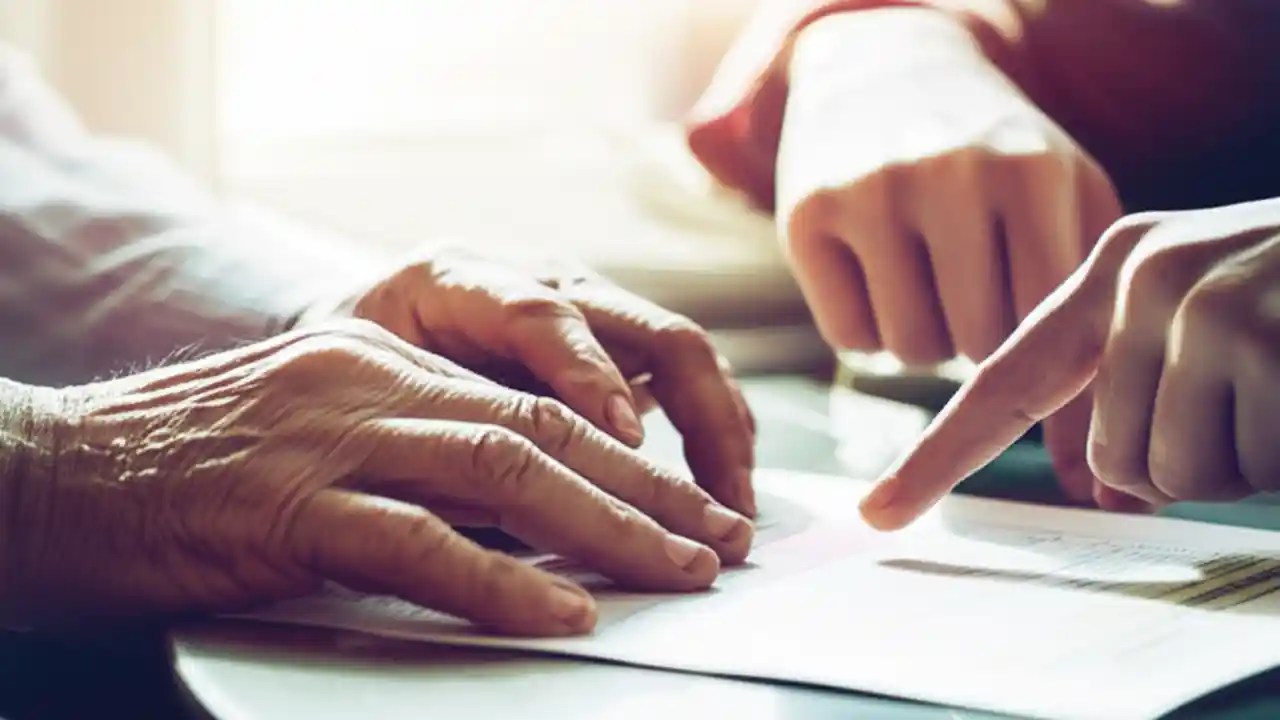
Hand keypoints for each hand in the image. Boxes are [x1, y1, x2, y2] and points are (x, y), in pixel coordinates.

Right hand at [4, 321, 752, 633]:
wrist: (56, 474)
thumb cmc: (191, 469)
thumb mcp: (319, 436)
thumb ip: (414, 457)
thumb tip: (526, 519)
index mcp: (386, 358)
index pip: (536, 404)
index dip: (630, 458)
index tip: (697, 504)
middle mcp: (373, 379)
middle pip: (546, 432)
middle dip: (648, 491)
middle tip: (722, 542)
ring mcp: (332, 436)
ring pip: (505, 472)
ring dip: (609, 528)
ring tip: (682, 573)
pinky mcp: (288, 503)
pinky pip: (418, 541)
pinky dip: (501, 578)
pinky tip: (564, 612)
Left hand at [298, 247, 756, 515]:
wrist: (357, 324)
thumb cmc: (350, 368)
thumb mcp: (366, 385)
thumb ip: (439, 420)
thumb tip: (515, 497)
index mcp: (460, 277)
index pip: (539, 313)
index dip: (587, 376)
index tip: (624, 443)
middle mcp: (541, 276)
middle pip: (647, 327)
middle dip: (698, 416)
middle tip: (715, 503)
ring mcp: (586, 301)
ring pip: (680, 349)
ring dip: (720, 427)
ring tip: (733, 506)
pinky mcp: (610, 335)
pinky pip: (680, 374)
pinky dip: (713, 427)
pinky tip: (723, 484)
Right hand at [778, 9, 1121, 501]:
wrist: (883, 65)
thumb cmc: (991, 156)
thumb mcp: (1060, 201)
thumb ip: (1085, 318)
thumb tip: (1083, 480)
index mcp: (1036, 172)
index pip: (1051, 328)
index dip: (1044, 356)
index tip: (1034, 360)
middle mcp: (953, 176)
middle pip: (980, 349)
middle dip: (979, 339)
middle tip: (970, 293)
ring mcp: (872, 192)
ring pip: (912, 352)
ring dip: (923, 339)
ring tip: (925, 280)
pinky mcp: (806, 214)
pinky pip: (851, 341)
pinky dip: (866, 328)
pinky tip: (874, 273)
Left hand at [860, 198, 1279, 529]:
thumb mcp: (1209, 334)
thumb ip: (1134, 396)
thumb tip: (1099, 484)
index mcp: (1120, 268)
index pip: (1007, 382)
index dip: (939, 455)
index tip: (878, 512)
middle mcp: (1150, 274)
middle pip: (1111, 457)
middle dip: (1186, 462)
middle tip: (1257, 400)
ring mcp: (1208, 301)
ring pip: (1174, 473)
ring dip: (1244, 461)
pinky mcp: (1266, 337)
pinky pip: (1243, 469)